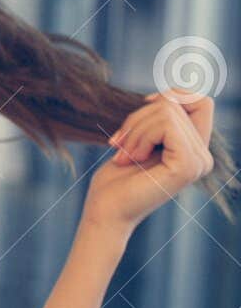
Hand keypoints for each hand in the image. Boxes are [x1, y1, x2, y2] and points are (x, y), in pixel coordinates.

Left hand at [81, 90, 215, 234]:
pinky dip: (140, 136)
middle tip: (120, 145)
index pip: (201, 101)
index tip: (144, 107)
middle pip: (175, 103)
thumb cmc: (115, 180)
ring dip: (134, 129)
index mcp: (194, 150)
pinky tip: (131, 159)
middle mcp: (203, 156)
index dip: (172, 95)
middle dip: (138, 118)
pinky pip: (165, 125)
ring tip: (123, 155)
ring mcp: (198, 161)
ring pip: (167, 111)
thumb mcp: (139, 140)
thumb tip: (164, 95)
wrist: (105, 212)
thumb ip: (158, 120)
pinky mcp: (187, 165)